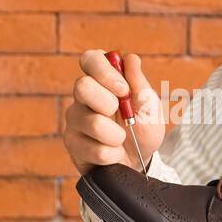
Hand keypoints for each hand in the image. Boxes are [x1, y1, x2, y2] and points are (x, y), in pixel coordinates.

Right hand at [64, 50, 164, 174]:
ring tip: (122, 139)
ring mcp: (75, 119)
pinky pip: (93, 149)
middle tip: (124, 116)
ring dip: (117, 135)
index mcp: (102, 80)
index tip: (123, 89)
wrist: (140, 163)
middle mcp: (84, 97)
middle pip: (82, 86)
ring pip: (93, 122)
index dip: (104, 71)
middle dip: (109, 103)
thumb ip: (140, 84)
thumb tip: (131, 59)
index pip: (90, 59)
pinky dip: (112, 154)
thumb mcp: (150, 107)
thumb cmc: (143, 130)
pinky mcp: (72, 143)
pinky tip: (114, 153)